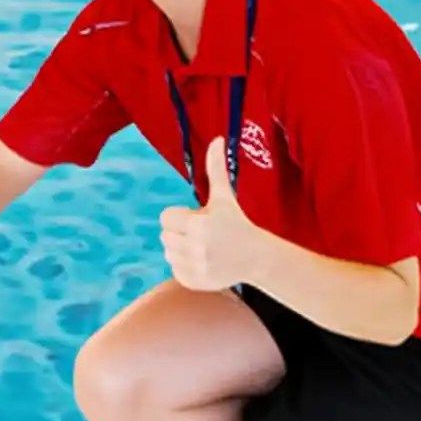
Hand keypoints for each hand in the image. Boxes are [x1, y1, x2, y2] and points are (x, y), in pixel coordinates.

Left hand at [159, 137, 263, 291]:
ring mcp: (194, 267)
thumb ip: (215, 169)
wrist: (255, 257)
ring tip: (203, 246)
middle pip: (165, 235)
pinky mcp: (193, 281)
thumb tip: (216, 139)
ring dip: (180, 247)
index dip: (180, 215)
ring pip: (168, 252)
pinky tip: (203, 260)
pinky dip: (184, 265)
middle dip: (180, 231)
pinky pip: (174, 269)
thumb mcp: (224, 197)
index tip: (197, 218)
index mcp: (198, 224)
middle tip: (202, 233)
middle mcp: (195, 247)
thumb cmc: (236, 222)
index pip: (166, 217)